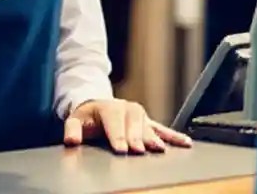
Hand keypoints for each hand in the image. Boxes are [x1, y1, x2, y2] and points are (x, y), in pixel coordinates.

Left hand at [65, 99, 192, 154]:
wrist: (98, 107)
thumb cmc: (88, 117)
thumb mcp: (75, 119)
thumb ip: (71, 129)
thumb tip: (71, 141)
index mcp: (109, 107)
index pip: (114, 121)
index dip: (118, 135)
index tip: (122, 149)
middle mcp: (127, 109)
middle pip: (134, 123)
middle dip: (137, 138)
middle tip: (140, 151)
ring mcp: (140, 115)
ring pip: (149, 126)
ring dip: (154, 138)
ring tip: (160, 150)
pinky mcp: (148, 122)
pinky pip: (163, 129)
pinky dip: (174, 136)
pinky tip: (185, 143)